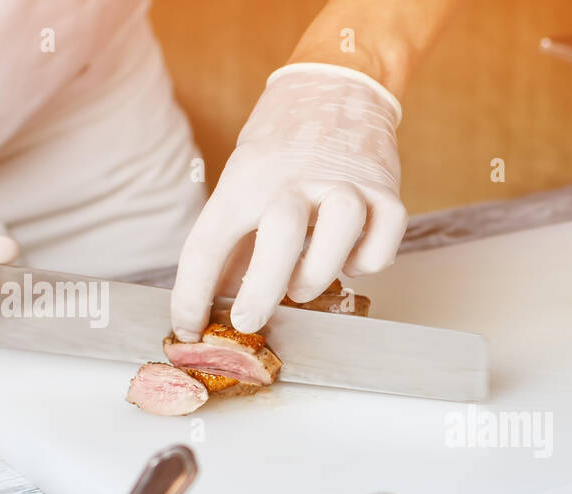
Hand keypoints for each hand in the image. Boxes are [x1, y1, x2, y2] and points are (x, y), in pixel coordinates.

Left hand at [170, 64, 406, 340]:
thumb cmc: (282, 146)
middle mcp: (294, 178)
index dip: (191, 296)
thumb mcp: (243, 182)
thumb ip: (234, 244)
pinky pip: (383, 240)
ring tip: (305, 284)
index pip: (208, 243)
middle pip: (280, 235)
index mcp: (246, 179)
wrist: (335, 84)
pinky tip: (350, 258)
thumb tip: (212, 305)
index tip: (187, 329)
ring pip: (340, 229)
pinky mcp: (384, 189)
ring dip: (320, 272)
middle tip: (250, 319)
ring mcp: (343, 182)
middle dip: (261, 290)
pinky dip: (368, 261)